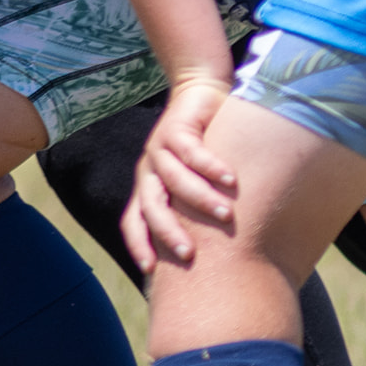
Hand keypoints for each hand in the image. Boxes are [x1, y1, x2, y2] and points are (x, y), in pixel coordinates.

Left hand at [121, 77, 238, 272]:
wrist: (199, 95)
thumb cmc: (203, 149)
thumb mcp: (194, 181)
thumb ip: (197, 210)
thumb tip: (222, 254)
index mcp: (149, 189)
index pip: (134, 222)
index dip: (139, 245)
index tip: (151, 270)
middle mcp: (148, 171)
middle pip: (151, 206)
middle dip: (168, 231)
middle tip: (189, 254)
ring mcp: (158, 149)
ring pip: (175, 179)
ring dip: (200, 199)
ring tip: (226, 215)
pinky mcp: (175, 128)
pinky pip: (192, 151)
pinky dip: (211, 167)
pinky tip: (232, 180)